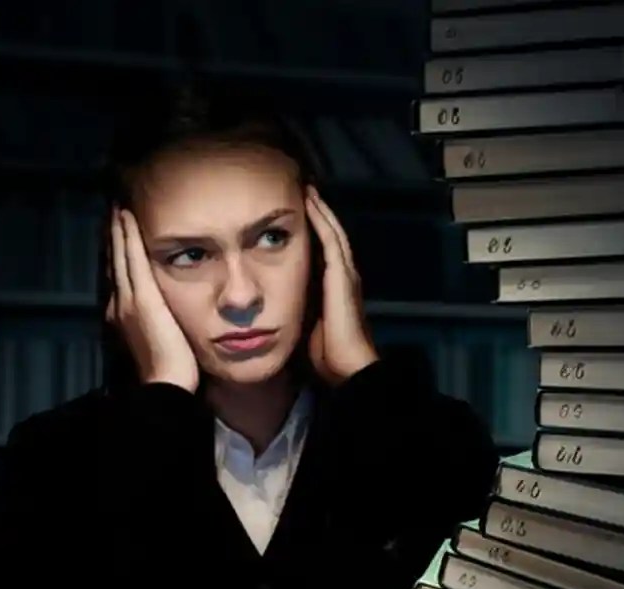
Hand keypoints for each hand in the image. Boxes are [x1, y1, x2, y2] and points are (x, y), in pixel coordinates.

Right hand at [105, 207, 198, 392]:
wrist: (166, 384)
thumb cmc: (171, 368)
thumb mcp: (161, 338)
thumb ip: (159, 321)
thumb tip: (166, 310)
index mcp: (122, 313)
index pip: (120, 275)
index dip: (118, 253)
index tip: (118, 233)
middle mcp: (120, 303)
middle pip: (114, 261)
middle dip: (113, 236)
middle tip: (113, 211)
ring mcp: (128, 300)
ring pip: (120, 256)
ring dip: (118, 230)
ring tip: (118, 208)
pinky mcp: (142, 299)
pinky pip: (132, 259)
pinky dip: (128, 237)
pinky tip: (127, 218)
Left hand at [305, 186, 378, 384]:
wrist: (348, 365)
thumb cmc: (329, 352)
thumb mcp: (309, 323)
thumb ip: (300, 307)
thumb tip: (275, 301)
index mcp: (337, 286)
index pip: (326, 249)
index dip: (316, 228)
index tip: (298, 211)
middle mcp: (345, 274)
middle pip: (332, 234)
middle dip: (319, 212)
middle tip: (304, 188)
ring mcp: (346, 272)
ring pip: (333, 231)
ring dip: (320, 208)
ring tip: (307, 188)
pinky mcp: (342, 274)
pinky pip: (331, 239)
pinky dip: (322, 219)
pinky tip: (311, 202)